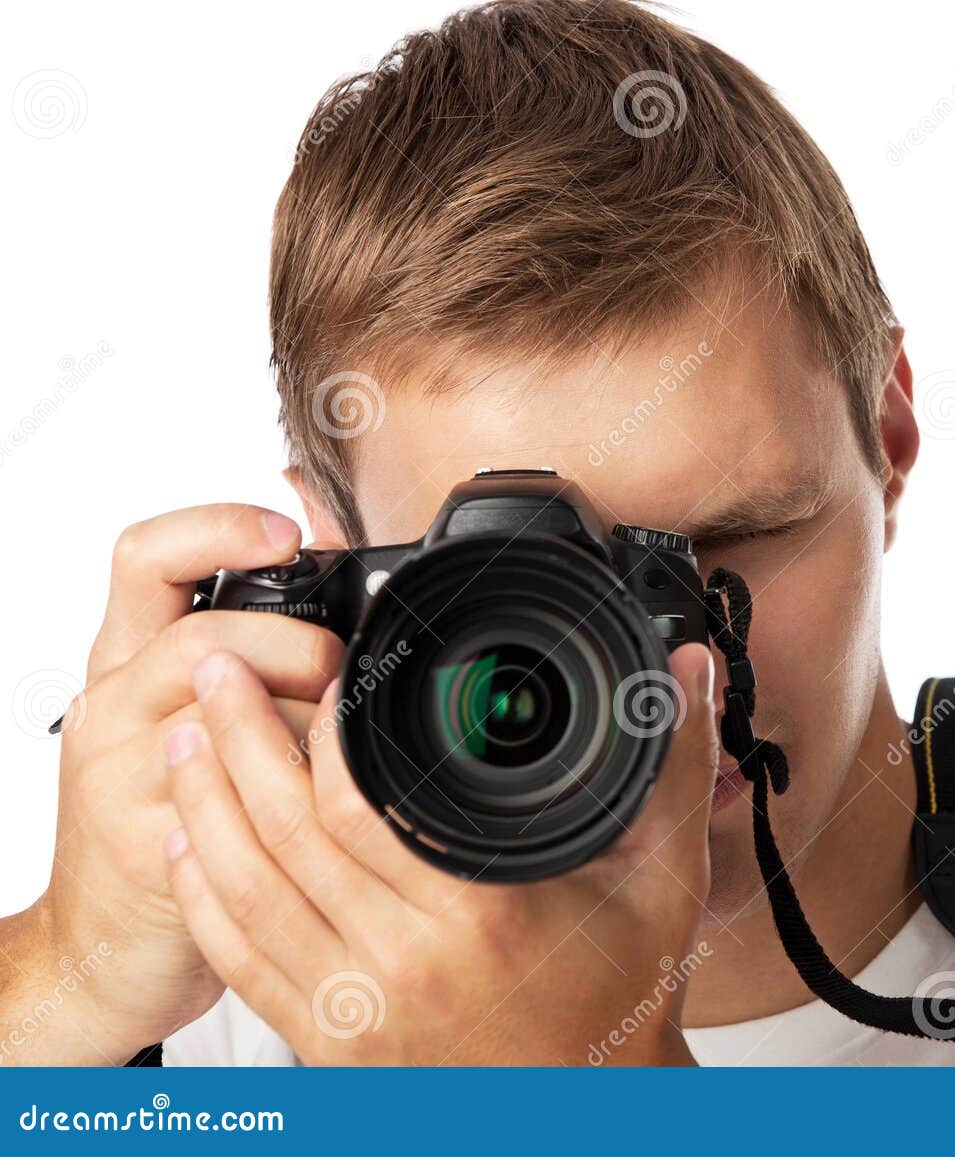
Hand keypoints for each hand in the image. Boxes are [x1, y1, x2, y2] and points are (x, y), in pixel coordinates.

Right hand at [1, 505, 341, 1064]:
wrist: (97, 947)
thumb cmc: (154, 815)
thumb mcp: (181, 708)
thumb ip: (243, 629)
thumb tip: (311, 519)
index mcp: (121, 664)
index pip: (145, 557)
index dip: (218, 529)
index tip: (287, 533)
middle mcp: (112, 709)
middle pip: (204, 633)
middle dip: (296, 642)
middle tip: (338, 671)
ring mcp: (124, 778)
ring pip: (225, 712)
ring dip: (304, 711)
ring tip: (337, 729)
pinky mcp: (154, 844)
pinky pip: (238, 798)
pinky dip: (298, 784)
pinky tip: (327, 789)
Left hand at [162, 640, 719, 1065]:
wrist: (591, 1111)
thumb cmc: (620, 997)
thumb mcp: (666, 880)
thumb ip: (674, 767)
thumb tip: (689, 672)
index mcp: (480, 916)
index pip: (363, 806)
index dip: (324, 730)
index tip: (322, 676)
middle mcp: (404, 967)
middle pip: (285, 835)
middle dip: (238, 740)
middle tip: (216, 669)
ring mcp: (357, 1015)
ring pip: (247, 892)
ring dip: (204, 806)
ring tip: (186, 734)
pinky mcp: (331, 1046)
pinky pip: (243, 964)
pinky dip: (205, 897)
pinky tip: (185, 845)